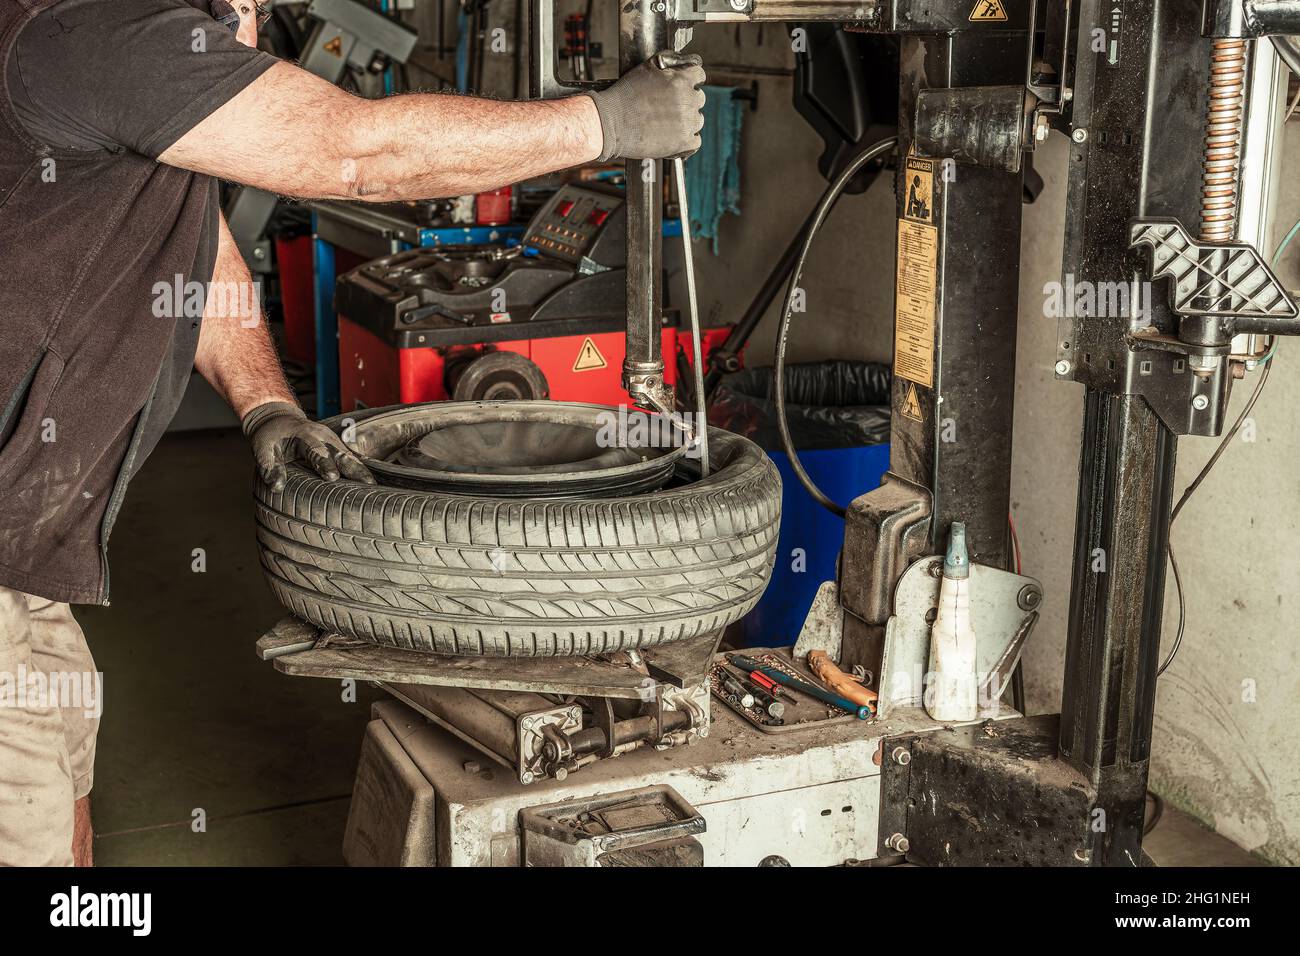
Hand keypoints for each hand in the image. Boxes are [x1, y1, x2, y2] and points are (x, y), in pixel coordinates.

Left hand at [243, 402, 374, 490]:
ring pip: (351, 456)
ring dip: (362, 471)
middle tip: (368, 484)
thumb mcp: (263, 450)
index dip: (325, 464)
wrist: (278, 419)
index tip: (333, 477)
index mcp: (306, 436)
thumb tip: (277, 487)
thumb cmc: (270, 436)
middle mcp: (324, 436)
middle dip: (355, 469)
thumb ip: (270, 467)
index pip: (317, 451)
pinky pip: (352, 458)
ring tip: (374, 487)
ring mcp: (333, 440)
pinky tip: (371, 483)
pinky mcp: (337, 447)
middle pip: (342, 453)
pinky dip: (361, 469)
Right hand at [586, 52, 705, 161]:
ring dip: (688, 120)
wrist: (611, 122)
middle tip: (671, 106)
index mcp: (681, 80)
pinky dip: (688, 139)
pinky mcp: (683, 142)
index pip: (699, 75)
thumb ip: (668, 65)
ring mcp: (687, 122)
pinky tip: (676, 137)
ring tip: (670, 123)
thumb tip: (681, 64)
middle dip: (688, 101)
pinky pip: (696, 140)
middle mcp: (688, 100)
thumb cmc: (625, 95)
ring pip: (698, 120)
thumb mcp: (646, 68)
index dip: (693, 79)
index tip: (688, 85)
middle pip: (699, 99)